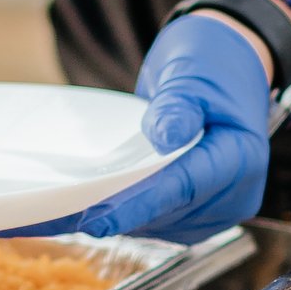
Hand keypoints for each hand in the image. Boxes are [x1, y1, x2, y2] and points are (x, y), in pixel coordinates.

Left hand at [75, 12, 271, 242]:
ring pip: (158, 225)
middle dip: (111, 215)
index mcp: (239, 157)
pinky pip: (160, 223)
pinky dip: (127, 215)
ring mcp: (220, 209)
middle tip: (51, 217)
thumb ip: (178, 106)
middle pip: (166, 213)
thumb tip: (164, 137)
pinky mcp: (201, 214)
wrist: (231, 68)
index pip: (181, 188)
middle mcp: (235, 193)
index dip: (135, 206)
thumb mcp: (192, 73)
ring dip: (113, 219)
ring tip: (56, 216)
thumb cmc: (212, 64)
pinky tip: (90, 209)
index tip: (93, 219)